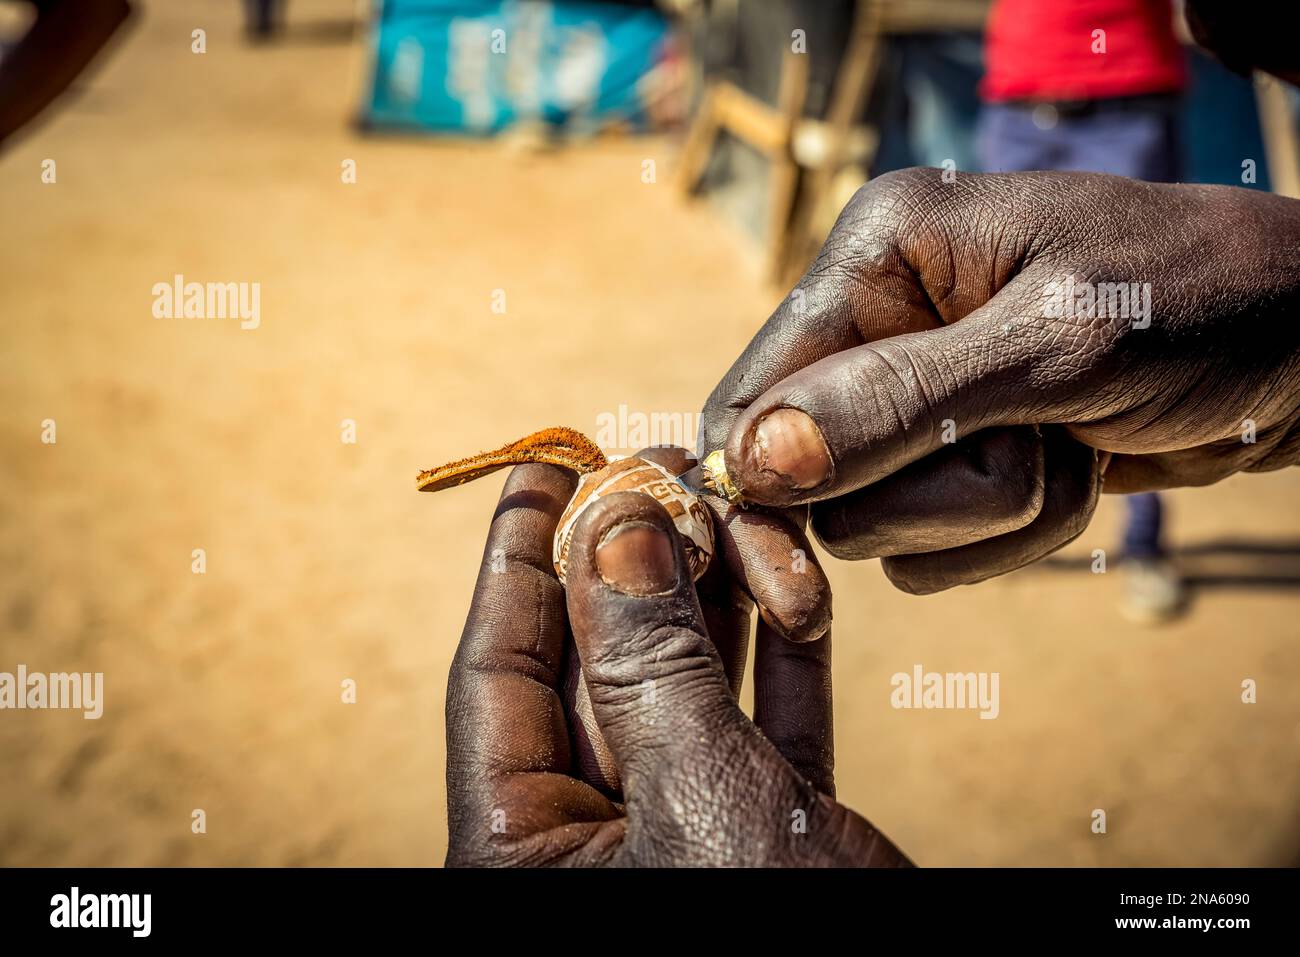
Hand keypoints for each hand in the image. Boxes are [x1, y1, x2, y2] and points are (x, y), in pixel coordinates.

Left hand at [444, 461, 909, 866]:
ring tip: (737, 513)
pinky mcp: (776, 829)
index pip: (499, 674)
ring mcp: (690, 829)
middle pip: (598, 661)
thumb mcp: (698, 809)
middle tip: (663, 473)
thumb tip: (615, 534)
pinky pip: (769, 716)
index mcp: (527, 853)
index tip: (539, 468)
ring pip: (688, 679)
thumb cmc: (774, 948)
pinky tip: (794, 583)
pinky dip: (785, 649)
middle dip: (634, 560)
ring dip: (719, 592)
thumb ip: (650, 669)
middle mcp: (598, 838)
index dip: (517, 562)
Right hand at [701, 168, 1299, 593]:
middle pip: (818, 479)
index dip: (768, 484)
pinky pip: (935, 545)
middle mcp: (881, 319)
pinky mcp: (956, 450)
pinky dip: (1017, 530)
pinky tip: (1078, 464)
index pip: (753, 392)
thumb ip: (902, 401)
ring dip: (992, 511)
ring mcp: (918, 391)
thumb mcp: (1057, 346)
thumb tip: (753, 459)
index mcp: (880, 254)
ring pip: (881, 524)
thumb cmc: (1200, 301)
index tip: (806, 569)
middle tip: (1032, 439)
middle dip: (938, 490)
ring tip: (1070, 441)